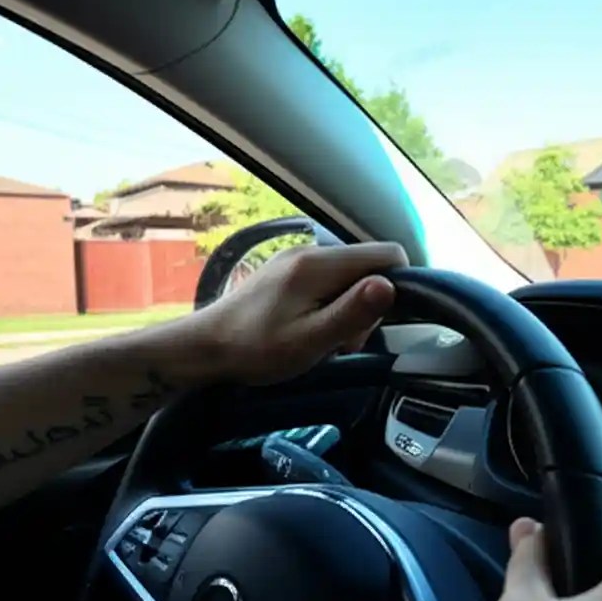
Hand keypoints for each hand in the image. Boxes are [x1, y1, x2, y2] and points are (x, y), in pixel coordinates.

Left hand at [130, 242, 408, 385]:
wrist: (204, 348)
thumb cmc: (256, 349)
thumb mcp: (311, 339)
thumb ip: (353, 312)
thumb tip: (390, 285)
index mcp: (320, 264)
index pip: (387, 254)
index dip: (397, 286)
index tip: (381, 322)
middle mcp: (311, 251)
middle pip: (369, 266)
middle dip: (369, 303)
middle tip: (345, 341)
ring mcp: (296, 259)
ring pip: (349, 276)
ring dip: (349, 308)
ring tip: (325, 339)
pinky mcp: (287, 271)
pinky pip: (327, 281)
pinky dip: (330, 305)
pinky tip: (311, 329)